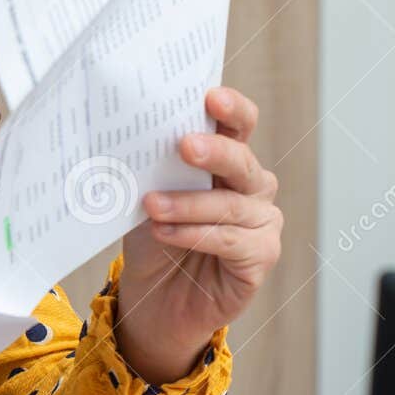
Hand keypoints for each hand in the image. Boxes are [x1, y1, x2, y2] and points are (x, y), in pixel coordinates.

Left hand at [116, 86, 282, 383]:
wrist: (153, 298)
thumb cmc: (152, 237)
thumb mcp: (146, 195)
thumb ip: (153, 169)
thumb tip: (132, 138)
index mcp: (226, 160)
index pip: (238, 125)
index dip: (231, 109)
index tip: (209, 97)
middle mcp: (251, 186)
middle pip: (242, 161)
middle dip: (214, 152)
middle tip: (183, 145)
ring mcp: (262, 222)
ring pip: (231, 205)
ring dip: (187, 204)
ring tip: (151, 205)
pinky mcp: (261, 257)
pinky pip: (229, 240)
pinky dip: (193, 234)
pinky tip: (164, 232)